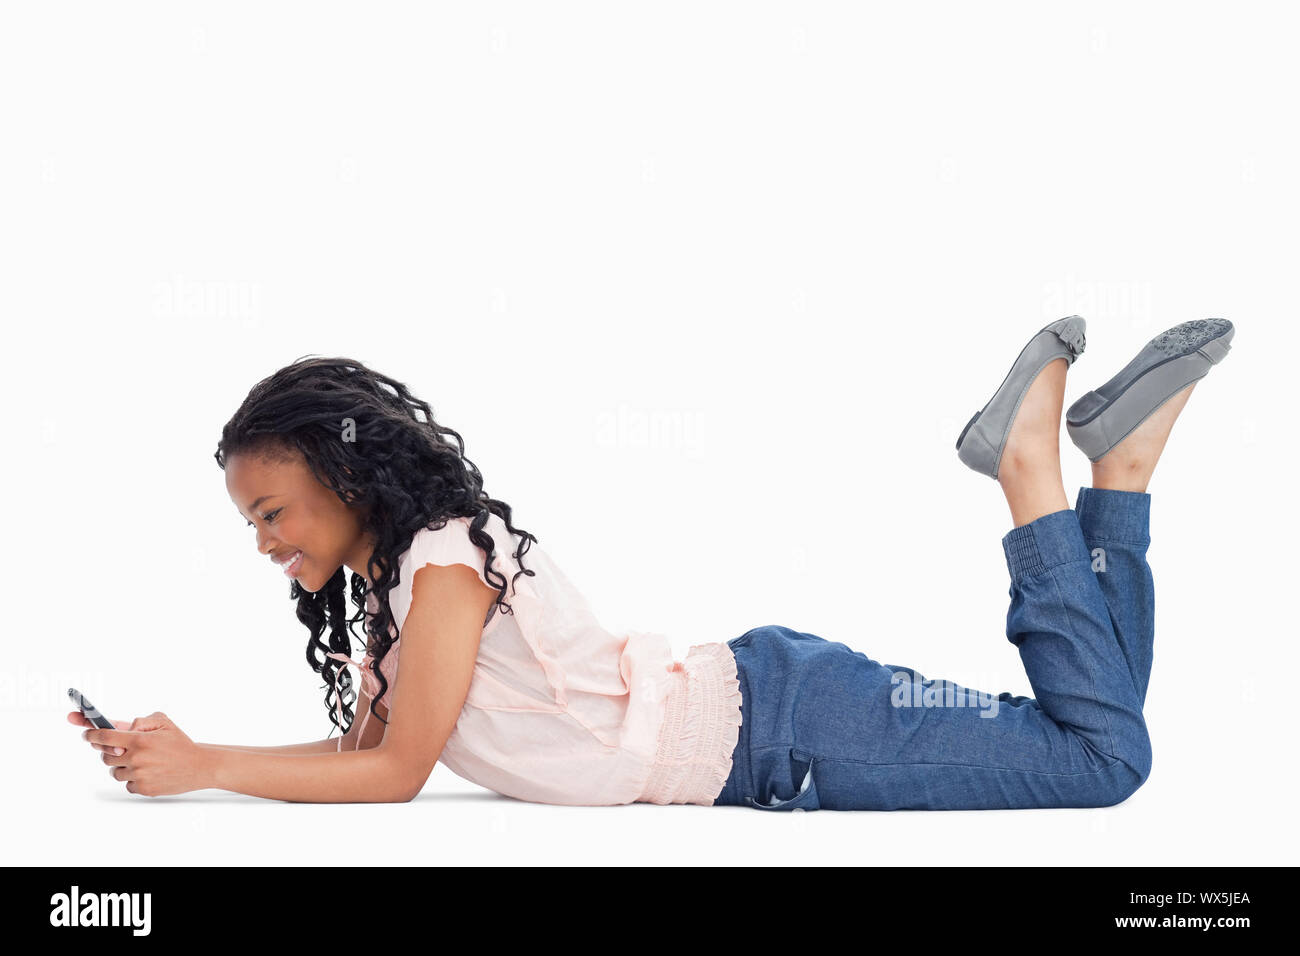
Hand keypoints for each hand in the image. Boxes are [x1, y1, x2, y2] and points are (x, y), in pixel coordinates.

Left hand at [71, 710, 213, 796]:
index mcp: (140, 740)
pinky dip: (133, 779)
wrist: (199, 766)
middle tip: (124, 750)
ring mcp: (139, 776)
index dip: (91, 734)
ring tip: (141, 762)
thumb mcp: (164, 723)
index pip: (105, 737)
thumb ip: (141, 721)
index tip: (86, 734)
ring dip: (122, 767)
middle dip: (111, 753)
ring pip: (115, 772)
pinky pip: (127, 784)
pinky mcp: (143, 789)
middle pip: (106, 757)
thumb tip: (121, 728)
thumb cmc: (181, 744)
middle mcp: (137, 758)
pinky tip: (148, 773)